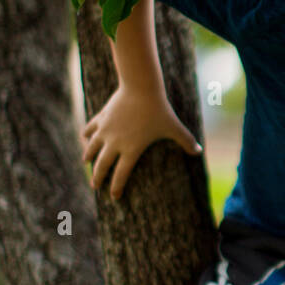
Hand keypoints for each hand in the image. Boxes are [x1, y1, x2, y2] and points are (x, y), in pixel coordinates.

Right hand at [80, 84, 202, 200]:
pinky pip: (90, 128)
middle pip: (102, 165)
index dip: (117, 187)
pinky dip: (87, 135)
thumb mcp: (174, 127)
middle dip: (98, 178)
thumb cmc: (159, 109)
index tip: (114, 197)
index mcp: (131, 150)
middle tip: (95, 187)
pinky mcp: (102, 117)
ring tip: (86, 163)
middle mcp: (115, 142)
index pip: (121, 175)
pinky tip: (84, 138)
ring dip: (88, 157)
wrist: (141, 87)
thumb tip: (199, 151)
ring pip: (92, 147)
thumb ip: (186, 141)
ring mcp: (106, 130)